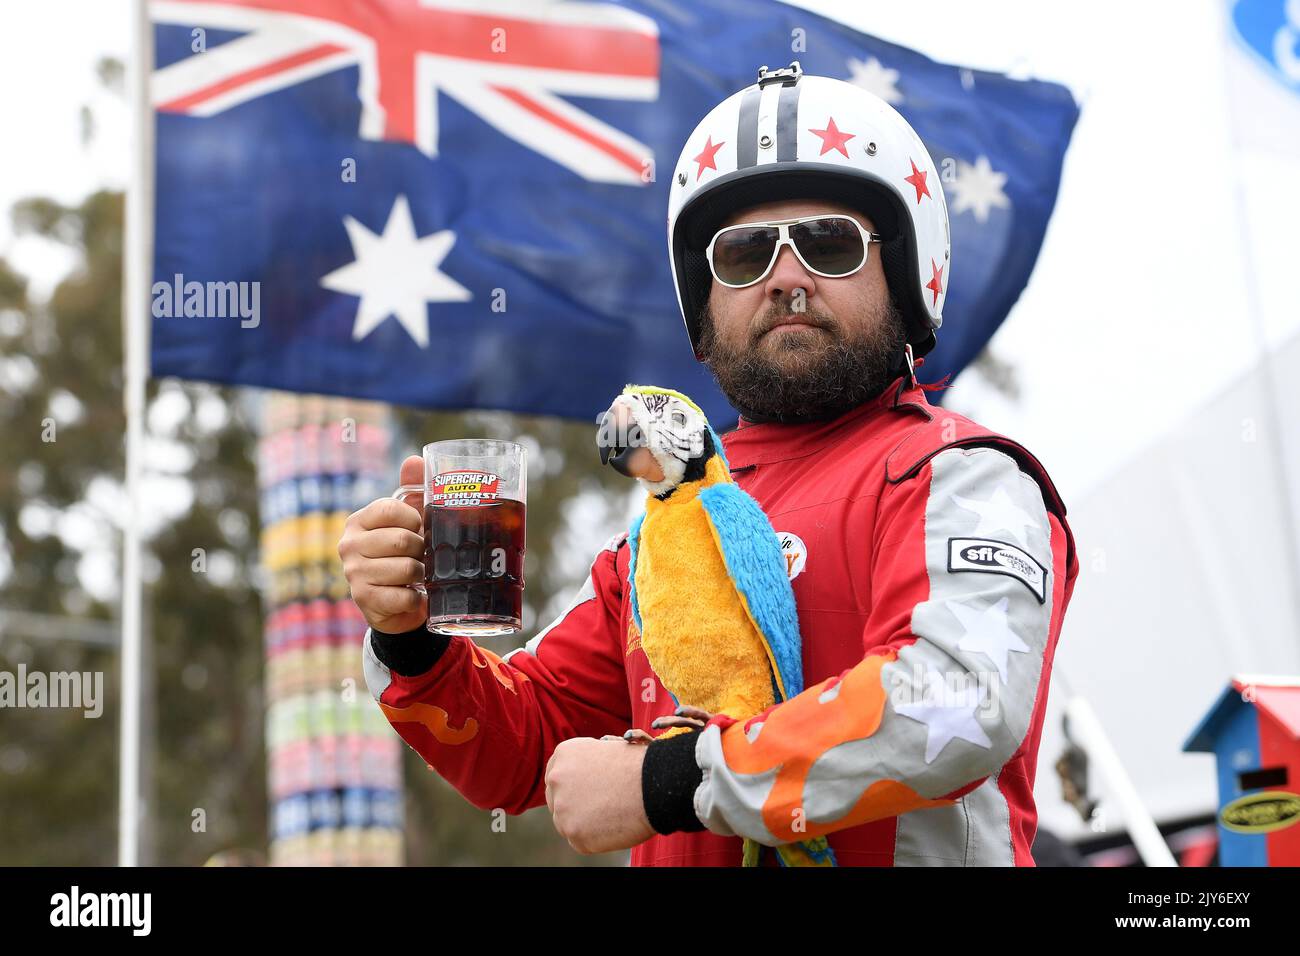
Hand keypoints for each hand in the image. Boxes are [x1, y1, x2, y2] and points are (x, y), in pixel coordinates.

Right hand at [338, 454, 426, 633]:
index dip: (415, 520)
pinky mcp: (363, 599)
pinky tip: (412, 596)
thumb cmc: (403, 556)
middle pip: (403, 541)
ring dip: (421, 575)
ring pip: (407, 568)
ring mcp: (353, 573)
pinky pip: (405, 595)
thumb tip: (415, 460)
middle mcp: (349, 544)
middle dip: (421, 551)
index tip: (418, 529)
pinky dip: (416, 598)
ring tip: (416, 576)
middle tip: (421, 557)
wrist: (394, 606)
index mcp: (359, 521)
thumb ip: (412, 490)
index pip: (392, 509)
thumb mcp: (408, 522)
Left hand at [544, 737, 654, 854]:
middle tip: (598, 808)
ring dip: (583, 822)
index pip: (557, 775)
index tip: (585, 792)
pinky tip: (613, 827)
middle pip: (557, 799)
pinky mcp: (574, 833)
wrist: (654, 784)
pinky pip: (580, 841)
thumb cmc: (639, 766)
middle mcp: (556, 778)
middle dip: (573, 805)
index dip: (572, 785)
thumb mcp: (606, 750)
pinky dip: (595, 839)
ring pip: (566, 822)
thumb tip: (582, 780)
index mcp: (565, 753)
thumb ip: (586, 764)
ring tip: (612, 816)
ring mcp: (562, 808)